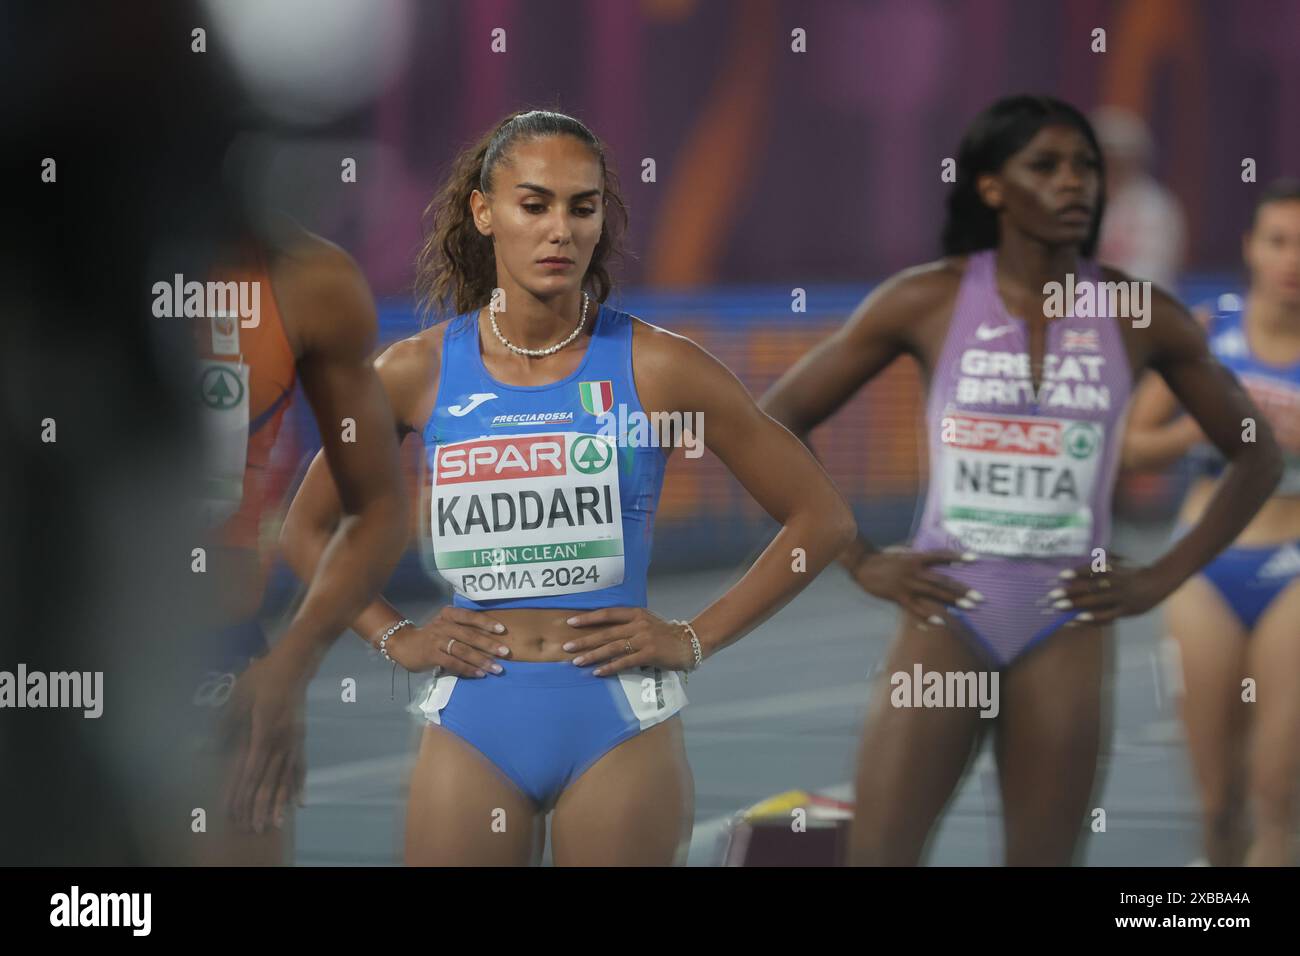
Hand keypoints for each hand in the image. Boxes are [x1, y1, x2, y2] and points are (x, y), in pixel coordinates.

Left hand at [216, 652, 308, 833]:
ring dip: (278, 804)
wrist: (294, 664)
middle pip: (267, 781)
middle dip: (258, 806)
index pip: (249, 770)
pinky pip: (300, 769)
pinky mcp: (301, 740)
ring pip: (285, 780)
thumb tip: (204, 750)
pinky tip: (299, 804)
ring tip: (273, 825)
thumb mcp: (238, 697)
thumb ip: (223, 726)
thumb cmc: (262, 678)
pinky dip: (299, 788)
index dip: (239, 793)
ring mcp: (294, 743)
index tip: (232, 812)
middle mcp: (280, 743)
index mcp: (263, 733)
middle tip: (251, 829)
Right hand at [385, 607, 511, 676]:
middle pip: (469, 635)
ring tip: (496, 668)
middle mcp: (443, 625)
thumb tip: (491, 639)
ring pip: (463, 650)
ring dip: (481, 660)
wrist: (403, 643)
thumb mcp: (445, 625)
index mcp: (448, 614)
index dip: (486, 622)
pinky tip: (479, 674)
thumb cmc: (431, 635)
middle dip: (489, 644)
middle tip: (505, 652)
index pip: (469, 616)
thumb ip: (463, 628)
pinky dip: (468, 669)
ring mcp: (437, 640)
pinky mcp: (432, 655)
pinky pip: (453, 663)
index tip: (502, 629)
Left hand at [561, 607, 693, 675]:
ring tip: (577, 661)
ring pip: (612, 647)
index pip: (607, 614)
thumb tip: (604, 632)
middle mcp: (638, 624)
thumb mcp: (647, 621)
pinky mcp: (649, 654)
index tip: (571, 622)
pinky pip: (625, 662)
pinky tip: (598, 672)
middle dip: (584, 640)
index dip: (588, 618)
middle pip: (606, 632)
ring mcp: (644, 639)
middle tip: (566, 647)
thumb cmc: (665, 633)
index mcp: (636, 613)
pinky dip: (610, 667)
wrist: (690, 641)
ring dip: (593, 655)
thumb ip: (629, 624)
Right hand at [847, 547, 980, 628]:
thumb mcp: (903, 553)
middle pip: (943, 580)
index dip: (957, 556)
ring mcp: (907, 583)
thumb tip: (934, 559)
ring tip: (969, 607)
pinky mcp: (898, 595)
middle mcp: (915, 570)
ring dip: (953, 600)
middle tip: (980, 598)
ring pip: (934, 593)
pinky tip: (941, 622)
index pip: (941, 555)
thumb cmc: (884, 559)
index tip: (975, 559)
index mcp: (916, 558)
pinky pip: (915, 608)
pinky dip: (928, 615)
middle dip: (962, 589)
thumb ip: (918, 557)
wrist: (863, 565)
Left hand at [1043, 558, 1167, 623]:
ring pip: (1095, 601)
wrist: (1159, 582)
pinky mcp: (1125, 610)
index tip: (1061, 576)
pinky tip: (1077, 619)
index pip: (1092, 570)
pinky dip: (1092, 618)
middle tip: (1052, 596)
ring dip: (1076, 605)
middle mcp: (1115, 583)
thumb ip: (1102, 565)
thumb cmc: (1134, 572)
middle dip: (1070, 592)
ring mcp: (1120, 597)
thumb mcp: (1119, 564)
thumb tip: (1080, 567)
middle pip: (1090, 587)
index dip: (1076, 573)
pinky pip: (1106, 616)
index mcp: (1113, 570)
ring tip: (1059, 607)